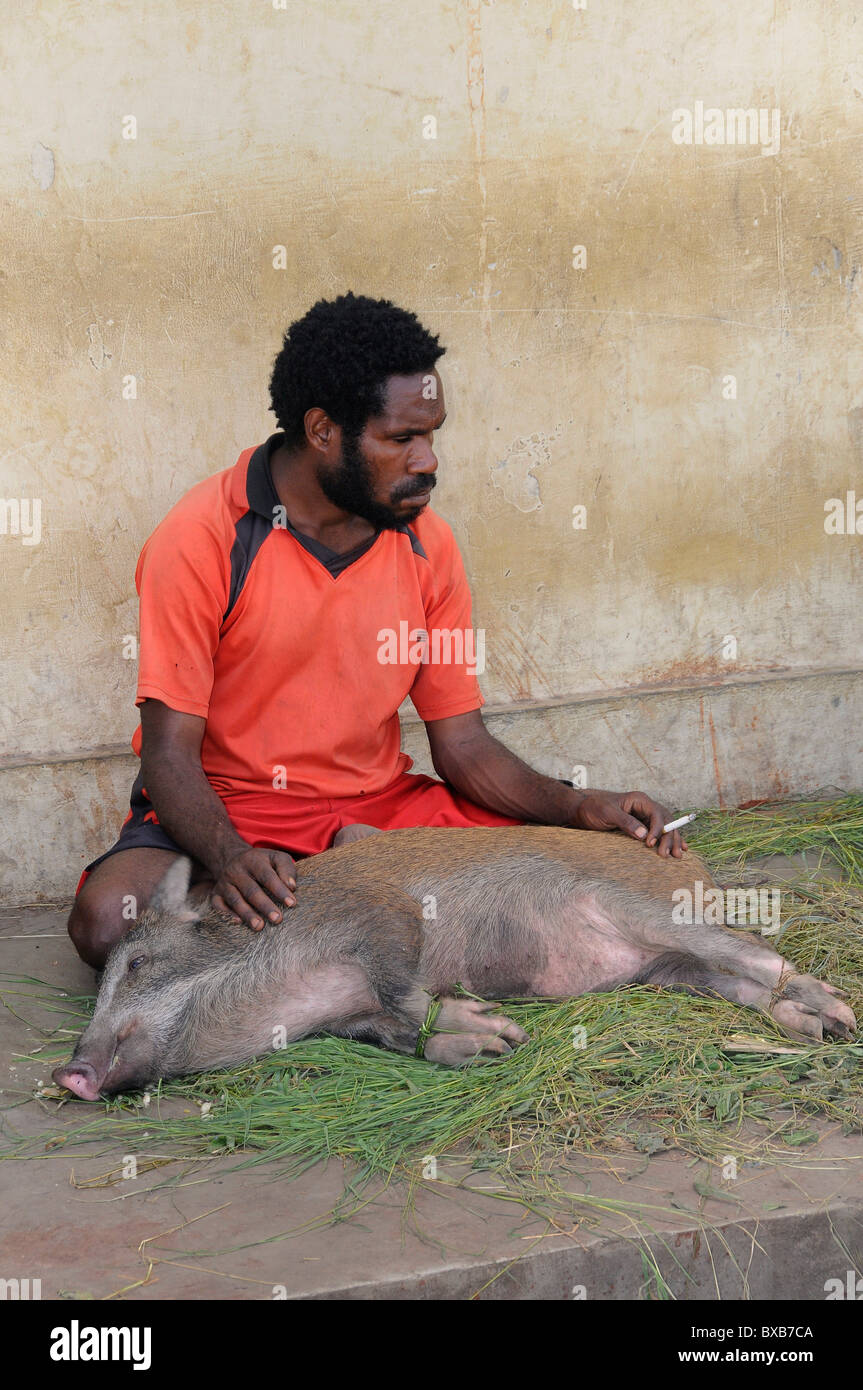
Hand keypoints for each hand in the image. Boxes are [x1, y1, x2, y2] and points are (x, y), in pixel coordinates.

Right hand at [211, 847, 297, 928]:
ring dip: (247, 913)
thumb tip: (291, 887)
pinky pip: (218, 905)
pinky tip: (238, 922)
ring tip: (259, 926)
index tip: (292, 903)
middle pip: (251, 890)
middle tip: (277, 919)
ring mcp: (224, 883)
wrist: (232, 859)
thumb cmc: (262, 863)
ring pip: (235, 899)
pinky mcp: (215, 894)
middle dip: (265, 906)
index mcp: (253, 860)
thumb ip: (287, 869)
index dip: (279, 890)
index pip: (267, 876)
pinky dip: (227, 914)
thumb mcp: (277, 858)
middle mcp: (236, 871)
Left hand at [571, 790, 687, 857]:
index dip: (658, 829)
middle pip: (665, 821)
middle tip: (669, 855)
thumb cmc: (593, 808)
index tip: (651, 844)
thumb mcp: (607, 814)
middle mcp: (645, 807)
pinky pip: (660, 832)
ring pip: (665, 827)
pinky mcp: (642, 825)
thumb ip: (626, 822)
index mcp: (639, 800)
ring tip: (678, 855)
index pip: (656, 814)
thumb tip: (644, 835)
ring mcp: (645, 816)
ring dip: (672, 840)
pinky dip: (669, 839)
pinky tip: (680, 847)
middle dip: (669, 837)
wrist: (583, 810)